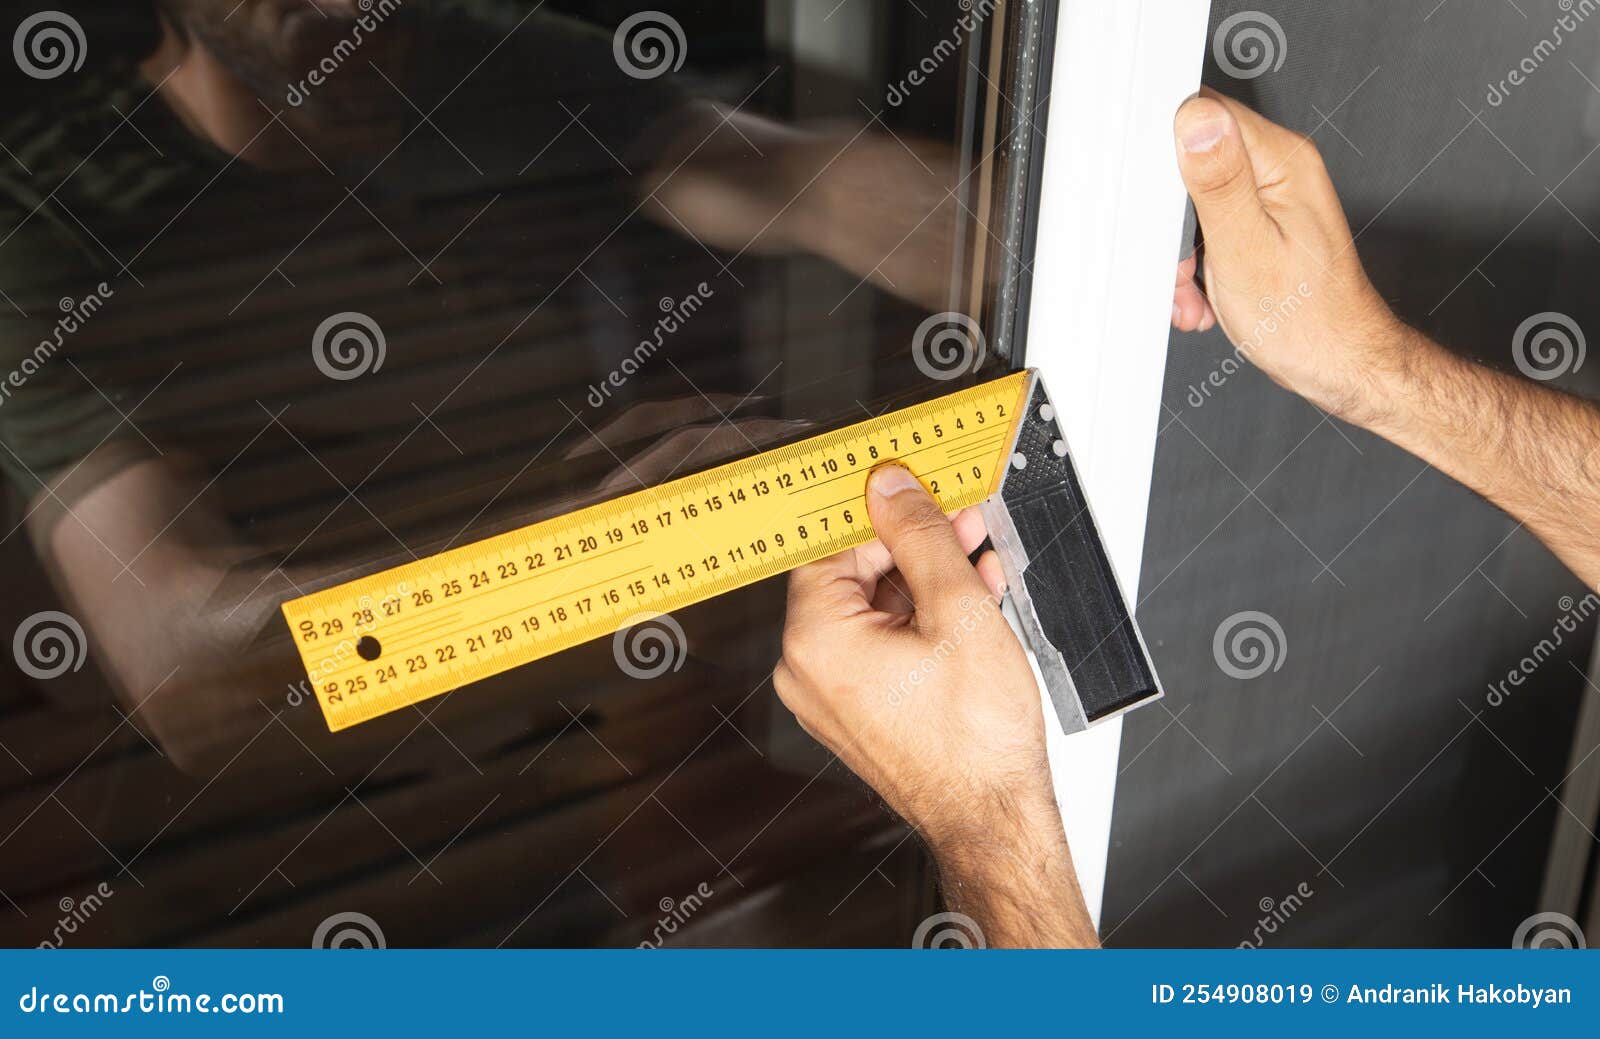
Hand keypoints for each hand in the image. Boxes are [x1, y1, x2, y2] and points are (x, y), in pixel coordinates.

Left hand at [776, 464, 1098, 946]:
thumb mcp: (957, 610)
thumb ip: (921, 537)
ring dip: (925, 578)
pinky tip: (970, 597)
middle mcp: (808, 669)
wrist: (993, 818)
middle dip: (913, 543)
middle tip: (960, 517)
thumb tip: (893, 489)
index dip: (879, 510)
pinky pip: (882, 644)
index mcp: (816, 640)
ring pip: (874, 608)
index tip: (911, 488)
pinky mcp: (858, 710)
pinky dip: (922, 618)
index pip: (832, 544)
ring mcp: (831, 694)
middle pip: (853, 574)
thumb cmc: (975, 741)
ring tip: (978, 555)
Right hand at [1169, 90, 1411, 424]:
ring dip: (1182, 251)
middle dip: (1172, 220)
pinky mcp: (1262, 222)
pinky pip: (1210, 227)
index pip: (1207, 115)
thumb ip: (1218, 182)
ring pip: (1196, 201)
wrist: (1337, 362)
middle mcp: (1281, 170)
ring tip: (1197, 288)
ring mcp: (1272, 196)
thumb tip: (1196, 119)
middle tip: (1184, 264)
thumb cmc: (1306, 320)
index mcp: (1282, 162)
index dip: (1169, 157)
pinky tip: (1207, 291)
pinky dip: (1198, 263)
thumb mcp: (1246, 250)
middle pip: (1196, 162)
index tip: (1165, 207)